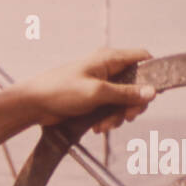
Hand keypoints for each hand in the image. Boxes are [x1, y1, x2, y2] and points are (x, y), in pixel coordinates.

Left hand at [18, 48, 156, 132]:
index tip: (153, 94)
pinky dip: (107, 119)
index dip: (152, 75)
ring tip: (104, 126)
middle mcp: (107, 69)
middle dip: (132, 104)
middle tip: (126, 117)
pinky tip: (97, 127)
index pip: (142, 58)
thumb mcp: (97, 93)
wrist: (33, 105)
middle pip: (136, 84)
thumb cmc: (60, 91)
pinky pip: (109, 109)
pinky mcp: (93, 99)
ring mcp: (100, 84)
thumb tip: (152, 93)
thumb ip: (126, 93)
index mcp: (109, 58)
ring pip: (123, 100)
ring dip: (118, 116)